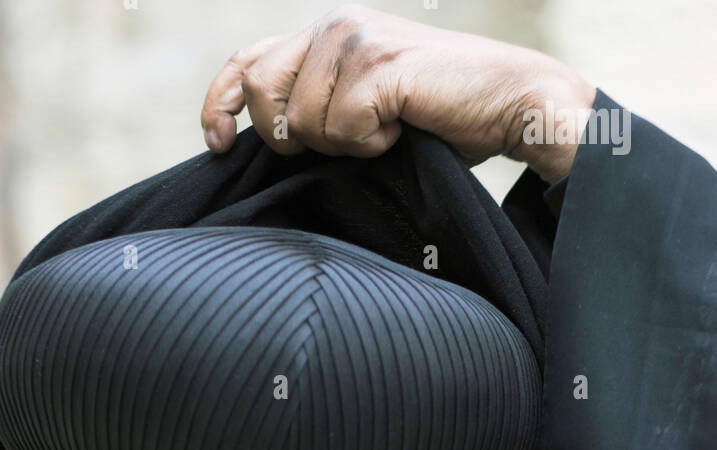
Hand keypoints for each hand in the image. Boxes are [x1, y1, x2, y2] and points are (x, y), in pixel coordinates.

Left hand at [201, 5, 595, 182]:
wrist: (509, 103)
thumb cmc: (441, 115)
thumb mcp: (365, 105)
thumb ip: (318, 105)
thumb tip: (267, 135)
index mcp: (324, 35)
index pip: (246, 62)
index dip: (221, 104)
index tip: (218, 145)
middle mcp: (333, 26)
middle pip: (263, 94)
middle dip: (291, 136)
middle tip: (345, 141)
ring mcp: (354, 40)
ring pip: (303, 121)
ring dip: (342, 146)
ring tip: (387, 128)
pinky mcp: (377, 65)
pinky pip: (342, 130)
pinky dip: (371, 146)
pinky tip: (403, 128)